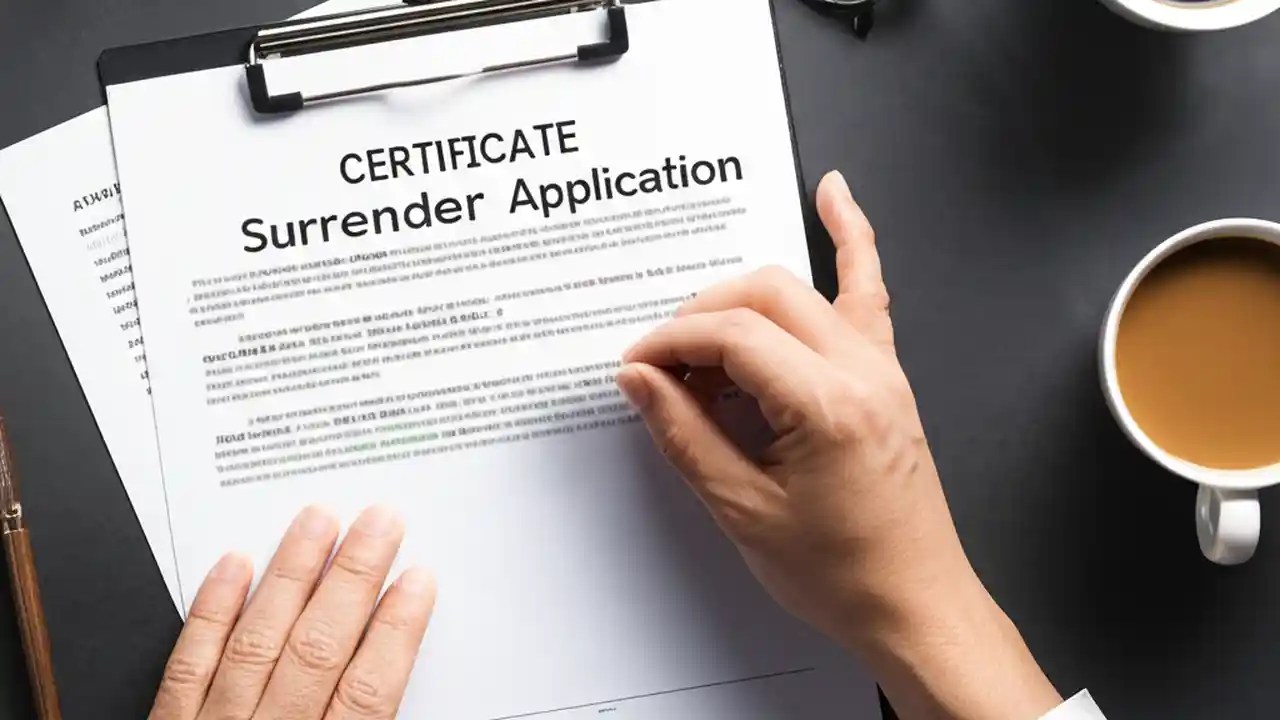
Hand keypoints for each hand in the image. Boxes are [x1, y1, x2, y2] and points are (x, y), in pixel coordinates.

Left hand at [149, 506, 434, 719]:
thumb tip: (401, 683)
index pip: (367, 691)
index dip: (397, 628)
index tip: (418, 579)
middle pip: (318, 650)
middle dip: (354, 577)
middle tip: (380, 522)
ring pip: (256, 642)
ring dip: (290, 575)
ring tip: (317, 521)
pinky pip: (187, 665)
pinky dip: (210, 611)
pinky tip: (233, 565)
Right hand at [618, 171, 1062, 718]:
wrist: (915, 604)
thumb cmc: (843, 574)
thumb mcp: (744, 512)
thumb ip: (686, 435)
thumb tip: (640, 380)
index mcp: (829, 405)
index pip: (734, 336)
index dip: (672, 342)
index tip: (638, 365)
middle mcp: (863, 371)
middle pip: (763, 296)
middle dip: (699, 317)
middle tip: (662, 363)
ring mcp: (881, 367)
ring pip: (800, 288)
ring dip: (742, 302)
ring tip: (701, 344)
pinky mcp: (886, 375)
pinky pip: (868, 289)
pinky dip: (851, 238)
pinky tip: (835, 195)